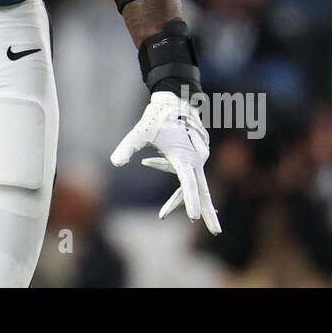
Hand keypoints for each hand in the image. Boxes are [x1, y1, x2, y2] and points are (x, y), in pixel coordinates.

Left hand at [111, 90, 220, 233]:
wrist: (175, 99)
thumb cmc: (157, 116)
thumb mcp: (140, 131)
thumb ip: (128, 146)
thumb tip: (114, 163)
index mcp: (184, 157)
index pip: (188, 184)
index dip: (191, 201)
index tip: (196, 217)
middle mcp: (196, 159)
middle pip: (203, 190)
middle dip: (207, 211)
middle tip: (216, 232)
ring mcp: (200, 157)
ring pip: (190, 182)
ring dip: (177, 200)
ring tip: (162, 212)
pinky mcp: (198, 155)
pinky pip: (185, 171)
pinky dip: (172, 176)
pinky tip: (151, 165)